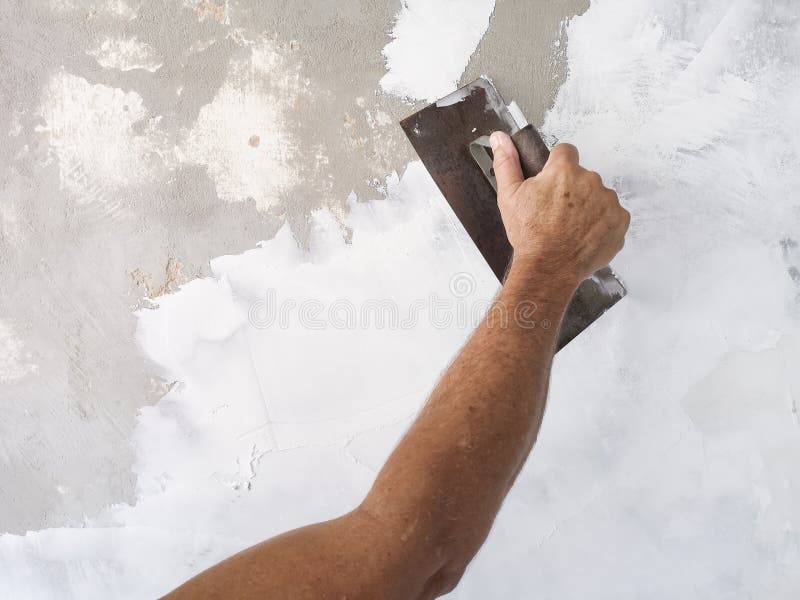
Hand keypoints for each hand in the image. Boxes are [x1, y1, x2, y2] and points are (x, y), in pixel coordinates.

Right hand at [490, 131, 629, 285]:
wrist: (549, 268)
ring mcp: (608, 201)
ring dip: (588, 206)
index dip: (556, 166)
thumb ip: (507, 163)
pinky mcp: (620, 221)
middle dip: (571, 190)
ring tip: (570, 227)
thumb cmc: (530, 235)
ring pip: (598, 196)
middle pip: (582, 176)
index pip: (565, 152)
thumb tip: (500, 138)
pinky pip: (612, 215)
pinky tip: (584, 235)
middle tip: (555, 212)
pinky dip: (602, 224)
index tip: (552, 183)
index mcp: (564, 171)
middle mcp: (590, 181)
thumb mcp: (509, 196)